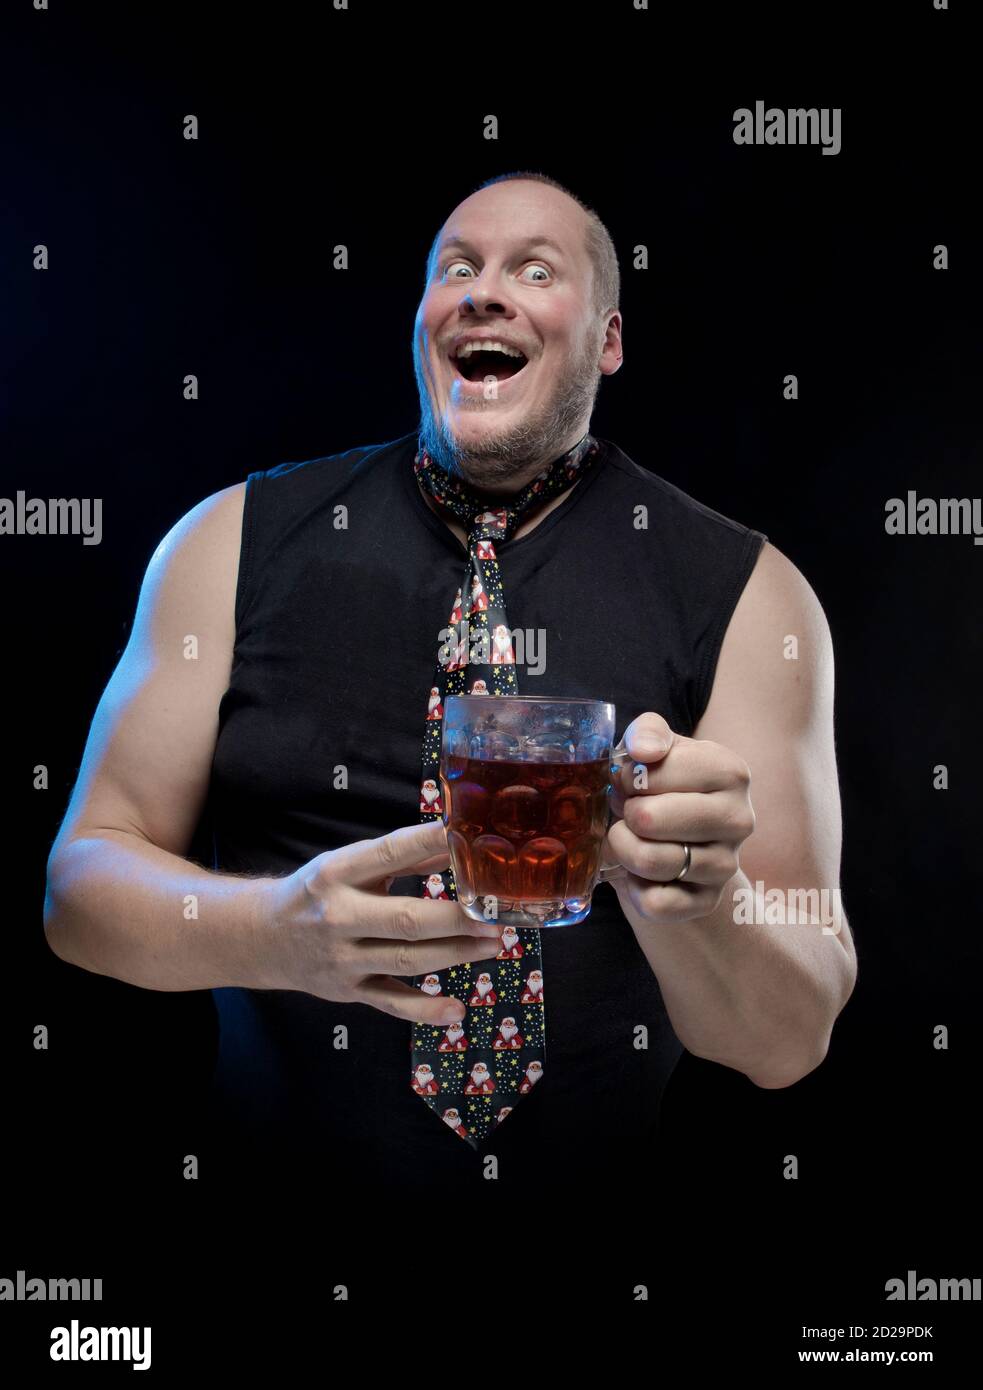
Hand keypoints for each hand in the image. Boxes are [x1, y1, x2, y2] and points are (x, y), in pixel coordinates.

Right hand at [256, 820, 502, 1022]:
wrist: (262, 938)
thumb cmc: (317, 894)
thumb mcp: (349, 866)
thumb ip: (402, 858)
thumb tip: (455, 843)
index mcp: (337, 873)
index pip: (389, 854)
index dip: (428, 844)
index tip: (466, 838)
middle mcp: (338, 915)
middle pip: (406, 919)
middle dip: (456, 918)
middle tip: (495, 915)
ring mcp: (343, 958)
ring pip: (407, 959)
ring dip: (456, 953)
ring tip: (494, 943)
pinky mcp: (348, 991)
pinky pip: (391, 1003)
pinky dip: (425, 1011)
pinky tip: (457, 1011)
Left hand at [601, 711, 754, 925]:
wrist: (685, 839)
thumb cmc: (667, 786)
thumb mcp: (658, 748)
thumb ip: (648, 733)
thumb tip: (644, 750)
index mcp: (731, 772)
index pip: (653, 772)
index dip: (627, 777)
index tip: (632, 782)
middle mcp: (738, 819)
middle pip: (648, 820)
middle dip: (625, 814)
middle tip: (630, 812)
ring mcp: (727, 865)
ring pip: (648, 862)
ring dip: (623, 849)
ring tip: (630, 839)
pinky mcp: (708, 901)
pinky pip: (655, 903)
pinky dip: (635, 889)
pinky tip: (642, 873)